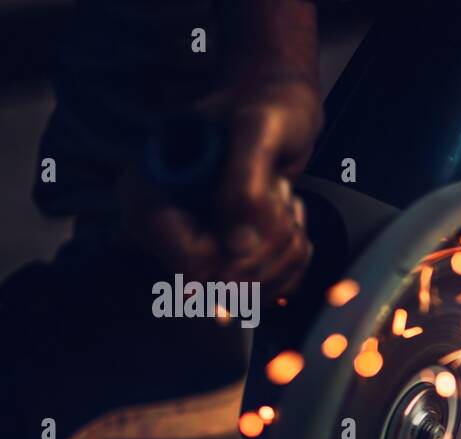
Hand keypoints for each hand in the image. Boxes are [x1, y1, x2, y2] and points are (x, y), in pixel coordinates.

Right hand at [122, 77, 323, 298]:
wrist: (277, 108)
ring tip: (282, 195)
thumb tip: (239, 249)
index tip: (264, 212)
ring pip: (255, 292)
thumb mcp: (256, 128)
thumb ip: (244, 185)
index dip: (237, 255)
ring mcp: (200, 247)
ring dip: (286, 246)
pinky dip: (296, 255)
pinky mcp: (231, 257)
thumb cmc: (263, 107)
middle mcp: (167, 231)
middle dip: (270, 245)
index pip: (192, 265)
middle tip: (277, 190)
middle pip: (227, 286)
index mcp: (148, 196)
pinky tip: (290, 215)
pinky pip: (275, 287)